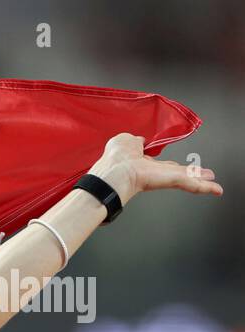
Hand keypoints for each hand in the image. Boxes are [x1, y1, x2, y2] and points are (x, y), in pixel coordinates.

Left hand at [86, 133, 222, 206]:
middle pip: (178, 173)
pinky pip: (191, 184)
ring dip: (201, 181)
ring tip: (214, 185)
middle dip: (191, 174)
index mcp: (142, 163)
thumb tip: (140, 141)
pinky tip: (217, 189)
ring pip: (187, 179)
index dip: (169, 164)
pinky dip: (206, 187)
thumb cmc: (115, 158)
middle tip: (204, 176)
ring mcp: (164, 178)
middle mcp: (155, 173)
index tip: (177, 165)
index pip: (159, 164)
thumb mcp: (125, 141)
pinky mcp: (172, 180)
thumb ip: (136, 141)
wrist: (116, 172)